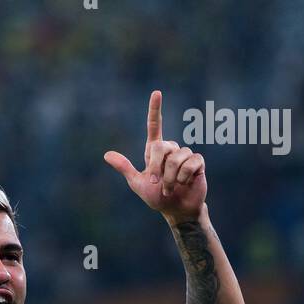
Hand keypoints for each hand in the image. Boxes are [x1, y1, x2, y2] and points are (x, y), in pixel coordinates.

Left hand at [104, 91, 206, 222]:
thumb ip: (125, 168)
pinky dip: (184, 177)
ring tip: (171, 188)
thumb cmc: (157, 197)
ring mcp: (185, 154)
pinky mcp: (197, 162)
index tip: (156, 93)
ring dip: (170, 178)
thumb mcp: (137, 183)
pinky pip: (190, 163)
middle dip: (157, 168)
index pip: (155, 126)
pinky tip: (185, 183)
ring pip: (176, 158)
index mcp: (155, 151)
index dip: (155, 110)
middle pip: (162, 147)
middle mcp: (170, 149)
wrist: (176, 210)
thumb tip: (106, 155)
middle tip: (157, 183)